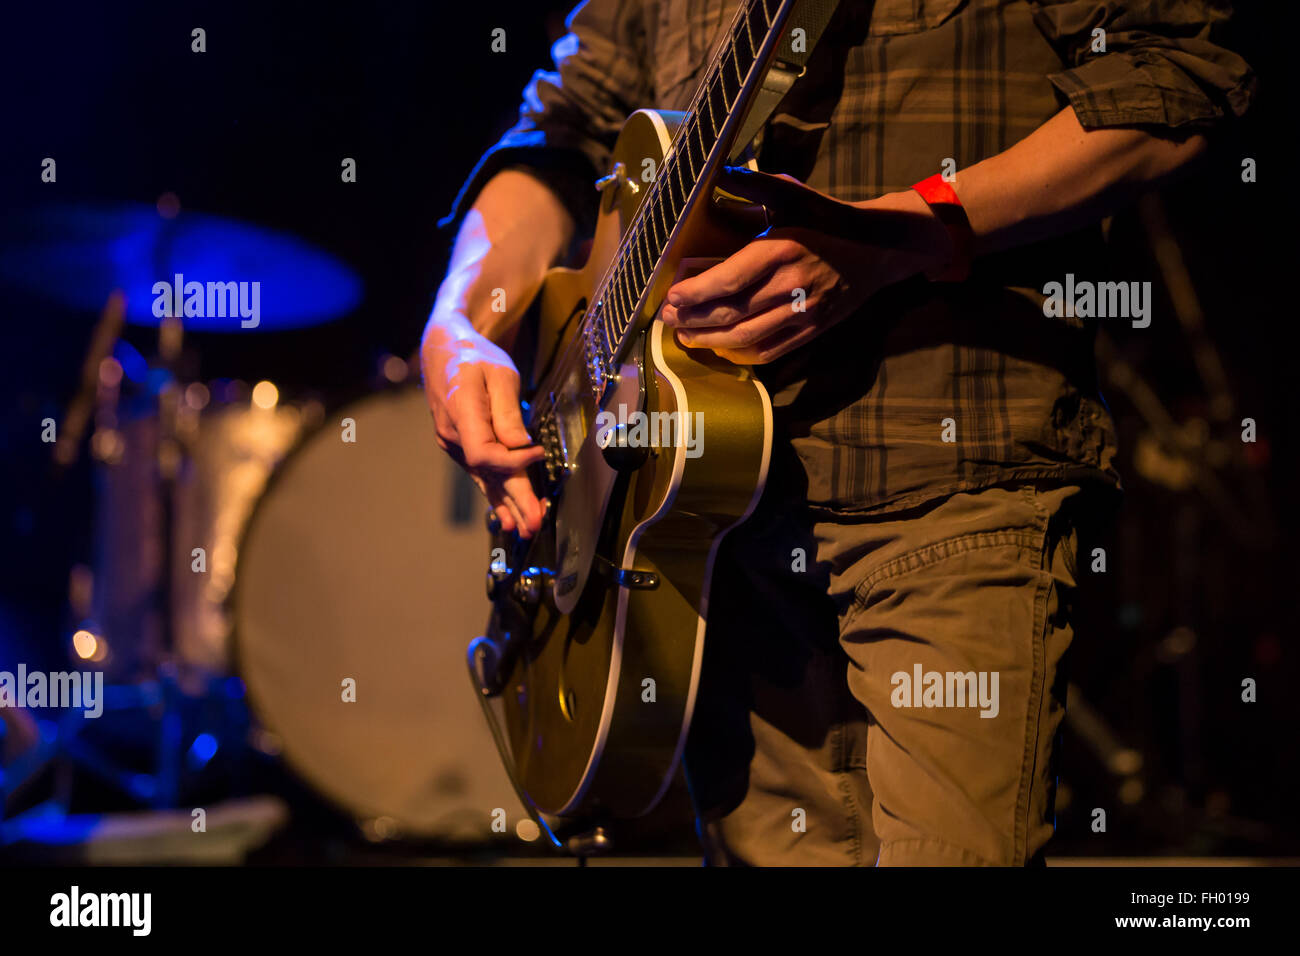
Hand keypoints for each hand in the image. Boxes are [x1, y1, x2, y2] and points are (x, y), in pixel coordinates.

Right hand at [420, 315, 544, 537]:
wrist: (443, 350)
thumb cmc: (474, 357)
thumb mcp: (498, 373)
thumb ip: (508, 411)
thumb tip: (520, 444)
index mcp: (461, 414)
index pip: (484, 453)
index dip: (513, 461)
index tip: (538, 453)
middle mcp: (452, 435)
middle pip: (486, 474)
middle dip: (514, 501)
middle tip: (534, 525)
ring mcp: (452, 444)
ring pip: (483, 478)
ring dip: (506, 503)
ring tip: (524, 528)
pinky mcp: (459, 447)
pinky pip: (479, 472)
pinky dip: (494, 492)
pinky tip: (505, 514)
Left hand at [659, 170, 949, 363]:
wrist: (879, 248)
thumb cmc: (828, 218)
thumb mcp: (793, 193)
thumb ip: (753, 185)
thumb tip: (716, 170)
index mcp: (783, 248)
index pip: (729, 279)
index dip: (695, 294)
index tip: (670, 298)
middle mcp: (793, 283)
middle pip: (732, 312)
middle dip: (693, 319)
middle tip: (668, 318)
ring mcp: (805, 312)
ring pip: (747, 337)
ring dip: (711, 340)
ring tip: (686, 335)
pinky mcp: (813, 330)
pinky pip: (771, 350)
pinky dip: (741, 353)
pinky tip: (720, 346)